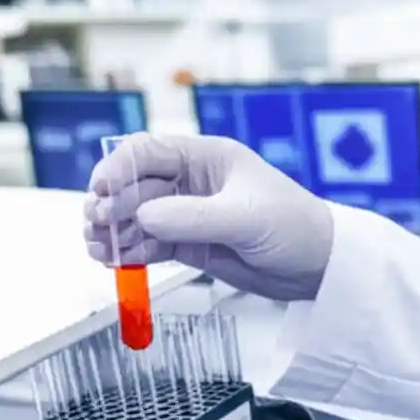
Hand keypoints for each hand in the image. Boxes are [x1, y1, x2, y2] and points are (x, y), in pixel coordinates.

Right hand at [85, 133, 334, 300]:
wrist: (320, 267)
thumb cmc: (296, 228)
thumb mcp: (246, 218)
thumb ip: (193, 217)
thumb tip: (142, 217)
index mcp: (208, 157)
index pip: (147, 151)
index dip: (118, 168)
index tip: (101, 192)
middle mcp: (193, 182)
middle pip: (134, 185)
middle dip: (111, 204)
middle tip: (99, 226)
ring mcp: (188, 214)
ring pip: (136, 216)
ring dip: (113, 231)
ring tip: (99, 248)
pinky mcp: (190, 244)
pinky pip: (148, 242)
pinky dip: (129, 251)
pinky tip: (113, 260)